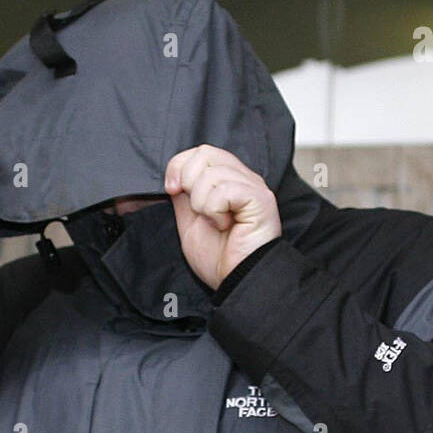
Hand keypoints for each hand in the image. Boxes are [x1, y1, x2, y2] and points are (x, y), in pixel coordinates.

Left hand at [164, 144, 280, 290]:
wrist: (235, 281)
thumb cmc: (219, 258)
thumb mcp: (190, 222)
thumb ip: (184, 197)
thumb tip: (174, 176)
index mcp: (229, 180)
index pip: (201, 151)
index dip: (179, 165)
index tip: (172, 190)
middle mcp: (244, 178)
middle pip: (205, 153)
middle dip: (188, 182)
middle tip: (197, 211)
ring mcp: (254, 187)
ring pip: (212, 173)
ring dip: (202, 203)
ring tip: (215, 223)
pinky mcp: (260, 199)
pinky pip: (223, 190)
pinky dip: (215, 210)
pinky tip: (225, 225)